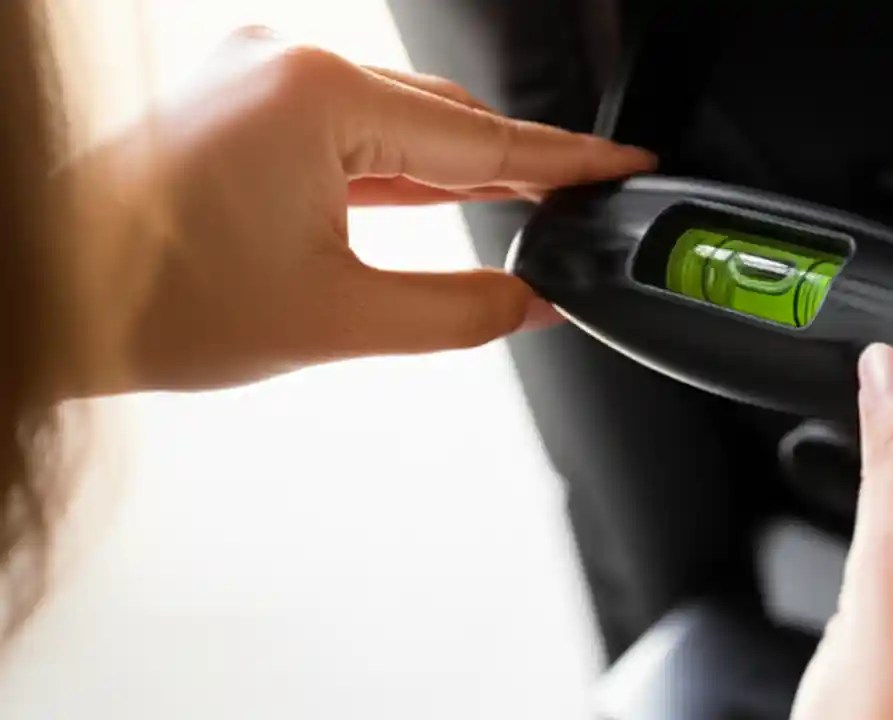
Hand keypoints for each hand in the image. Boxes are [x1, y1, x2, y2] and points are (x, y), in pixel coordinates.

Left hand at [71, 28, 653, 392]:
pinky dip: (401, 172)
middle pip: (444, 120)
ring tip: (533, 206)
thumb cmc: (148, 300)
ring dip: (460, 171)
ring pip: (399, 124)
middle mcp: (287, 68)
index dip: (566, 160)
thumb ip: (457, 310)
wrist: (41, 298)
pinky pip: (351, 134)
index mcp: (317, 98)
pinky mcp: (243, 108)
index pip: (480, 136)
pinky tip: (449, 198)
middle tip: (587, 205)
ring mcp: (260, 82)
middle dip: (518, 166)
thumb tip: (532, 302)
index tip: (623, 165)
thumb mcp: (334, 320)